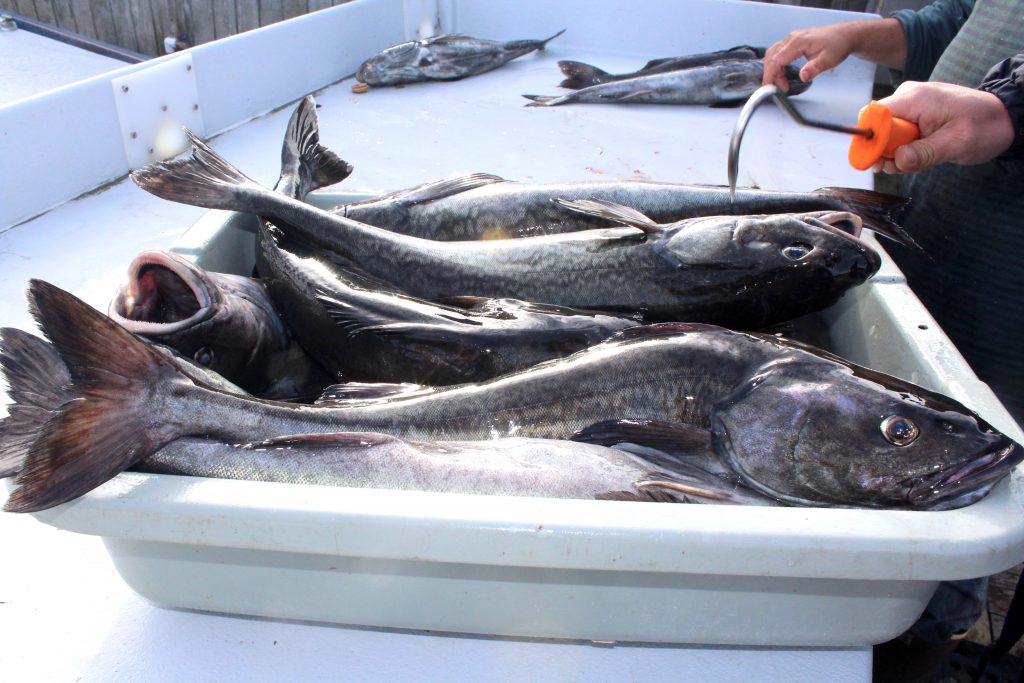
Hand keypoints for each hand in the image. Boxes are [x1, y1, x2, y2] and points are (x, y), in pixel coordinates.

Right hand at [762, 19, 906, 91]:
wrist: (845, 35)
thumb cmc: (838, 45)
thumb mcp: (828, 60)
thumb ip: (814, 68)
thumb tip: (802, 77)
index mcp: (798, 42)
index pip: (776, 60)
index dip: (770, 75)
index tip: (769, 88)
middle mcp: (792, 38)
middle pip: (772, 58)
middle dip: (772, 75)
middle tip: (780, 88)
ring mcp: (792, 39)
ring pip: (773, 55)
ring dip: (774, 70)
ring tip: (784, 83)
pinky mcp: (794, 42)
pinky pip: (779, 53)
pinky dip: (778, 65)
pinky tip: (784, 74)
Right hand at [872, 81, 1014, 173]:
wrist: (1003, 117)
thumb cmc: (986, 126)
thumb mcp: (958, 143)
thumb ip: (925, 153)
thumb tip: (897, 160)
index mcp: (914, 99)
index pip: (874, 116)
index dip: (871, 140)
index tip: (881, 162)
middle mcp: (907, 98)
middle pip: (876, 128)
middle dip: (886, 152)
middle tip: (906, 165)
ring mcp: (910, 106)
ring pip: (885, 136)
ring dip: (898, 154)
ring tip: (924, 157)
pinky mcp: (913, 115)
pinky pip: (897, 136)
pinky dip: (906, 150)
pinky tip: (924, 152)